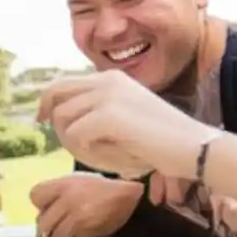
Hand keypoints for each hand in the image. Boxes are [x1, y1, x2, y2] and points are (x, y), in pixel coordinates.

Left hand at [29, 174, 142, 236]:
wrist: (130, 195)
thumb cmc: (102, 187)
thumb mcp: (77, 180)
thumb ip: (58, 193)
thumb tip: (45, 212)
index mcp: (63, 184)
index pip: (35, 195)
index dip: (39, 205)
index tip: (45, 209)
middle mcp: (67, 200)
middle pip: (43, 222)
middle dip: (45, 229)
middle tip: (49, 232)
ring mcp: (77, 217)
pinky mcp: (87, 231)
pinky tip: (81, 234)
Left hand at [37, 70, 219, 179]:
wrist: (194, 147)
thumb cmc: (163, 140)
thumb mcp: (127, 117)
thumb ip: (99, 113)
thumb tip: (62, 121)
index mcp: (111, 77)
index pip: (64, 82)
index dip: (47, 100)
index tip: (42, 117)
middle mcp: (106, 80)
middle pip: (55, 94)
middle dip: (50, 117)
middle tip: (59, 138)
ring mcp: (106, 95)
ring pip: (64, 120)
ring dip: (75, 143)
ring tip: (102, 156)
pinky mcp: (108, 115)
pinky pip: (77, 136)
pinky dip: (88, 153)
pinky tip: (113, 159)